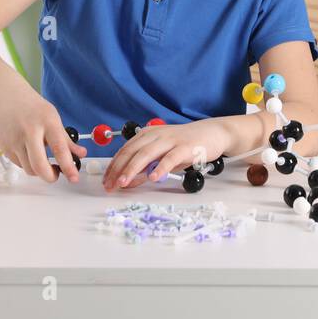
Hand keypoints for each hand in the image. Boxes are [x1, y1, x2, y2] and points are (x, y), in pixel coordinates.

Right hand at [0, 88, 85, 182]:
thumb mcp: (52, 117)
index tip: (74, 178)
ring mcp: (14, 140)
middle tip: (55, 175)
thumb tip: (80, 154)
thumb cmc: (30, 106)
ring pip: (29, 169)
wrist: (4, 95)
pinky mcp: (4, 146)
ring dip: (38, 170)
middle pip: (40, 166)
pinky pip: (19, 164)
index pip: (60, 149)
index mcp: (47, 121)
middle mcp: (30, 131)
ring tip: (43, 159)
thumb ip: (66, 139)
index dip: (68, 167)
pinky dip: (26, 163)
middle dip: (50, 177)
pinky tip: (28, 151)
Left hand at [101, 117, 237, 191]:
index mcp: (147, 135)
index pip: (124, 151)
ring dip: (133, 169)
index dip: (113, 166)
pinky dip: (160, 168)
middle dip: (119, 169)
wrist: (211, 133)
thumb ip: (145, 169)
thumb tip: (127, 182)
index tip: (105, 181)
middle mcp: (155, 135)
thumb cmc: (185, 146)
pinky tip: (153, 178)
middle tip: (110, 185)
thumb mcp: (162, 157)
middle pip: (132, 152)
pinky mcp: (185, 147)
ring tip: (123, 182)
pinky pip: (170, 158)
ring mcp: (170, 140)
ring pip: (146, 154)